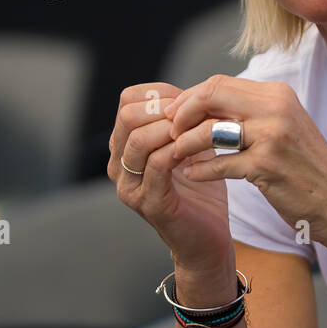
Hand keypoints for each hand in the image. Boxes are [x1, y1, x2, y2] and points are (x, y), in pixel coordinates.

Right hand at [107, 81, 232, 266]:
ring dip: (174, 129)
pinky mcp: (148, 202)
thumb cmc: (201, 189)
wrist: (207, 238)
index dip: (160, 92)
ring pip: (139, 139)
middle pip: (128, 115)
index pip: (128, 100)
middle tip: (196, 115)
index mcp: (125, 146)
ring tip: (200, 131)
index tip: (190, 99)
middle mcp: (119, 164)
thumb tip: (192, 90)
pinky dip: (180, 151)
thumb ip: (184, 120)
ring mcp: (129, 185)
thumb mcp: (192, 145)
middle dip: (166, 108)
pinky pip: (157, 164)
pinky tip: (198, 149)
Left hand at [165, 75, 326, 248]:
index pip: (220, 83)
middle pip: (211, 96)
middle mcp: (276, 108)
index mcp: (278, 94)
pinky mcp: (267, 165)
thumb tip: (201, 103)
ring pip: (210, 130)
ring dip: (186, 143)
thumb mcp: (283, 127)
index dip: (190, 97)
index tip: (174, 114)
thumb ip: (249, 112)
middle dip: (182, 113)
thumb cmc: (306, 167)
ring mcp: (272, 136)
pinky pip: (219, 163)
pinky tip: (191, 174)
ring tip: (176, 155)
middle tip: (169, 132)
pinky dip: (200, 169)